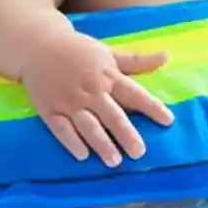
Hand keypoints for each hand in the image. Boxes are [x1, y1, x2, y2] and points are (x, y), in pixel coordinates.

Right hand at [19, 30, 173, 166]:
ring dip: (102, 144)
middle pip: (112, 115)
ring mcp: (70, 101)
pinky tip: (83, 155)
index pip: (134, 94)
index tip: (168, 121)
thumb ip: (137, 60)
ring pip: (88, 126)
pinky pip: (62, 129)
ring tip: (115, 160)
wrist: (39, 46)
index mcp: (108, 76)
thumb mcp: (109, 53)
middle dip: (126, 134)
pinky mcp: (50, 110)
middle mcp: (91, 91)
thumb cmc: (78, 51)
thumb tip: (166, 56)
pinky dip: (72, 142)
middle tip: (139, 152)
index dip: (152, 107)